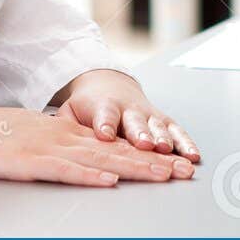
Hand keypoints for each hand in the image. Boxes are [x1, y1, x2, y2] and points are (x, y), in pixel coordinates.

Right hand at [0, 98, 194, 186]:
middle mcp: (56, 134)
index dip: (143, 152)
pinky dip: (87, 177)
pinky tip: (109, 182)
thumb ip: (50, 146)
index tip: (172, 161)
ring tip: (163, 175)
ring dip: (132, 168)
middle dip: (151, 161)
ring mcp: (41, 146)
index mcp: (57, 129)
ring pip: (96, 159)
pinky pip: (61, 170)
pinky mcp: (23, 162)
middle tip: (184, 172)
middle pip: (113, 150)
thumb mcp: (21, 138)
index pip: (109, 143)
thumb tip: (78, 161)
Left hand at [55, 69, 200, 162]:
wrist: (108, 83)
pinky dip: (185, 143)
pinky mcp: (162, 120)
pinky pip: (176, 131)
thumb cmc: (87, 105)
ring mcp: (148, 114)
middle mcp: (129, 109)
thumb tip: (47, 136)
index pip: (104, 115)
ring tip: (169, 151)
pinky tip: (191, 155)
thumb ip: (64, 124)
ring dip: (165, 140)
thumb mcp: (70, 111)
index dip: (105, 124)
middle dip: (141, 133)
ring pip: (158, 127)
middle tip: (145, 143)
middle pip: (136, 122)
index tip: (106, 133)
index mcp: (103, 106)